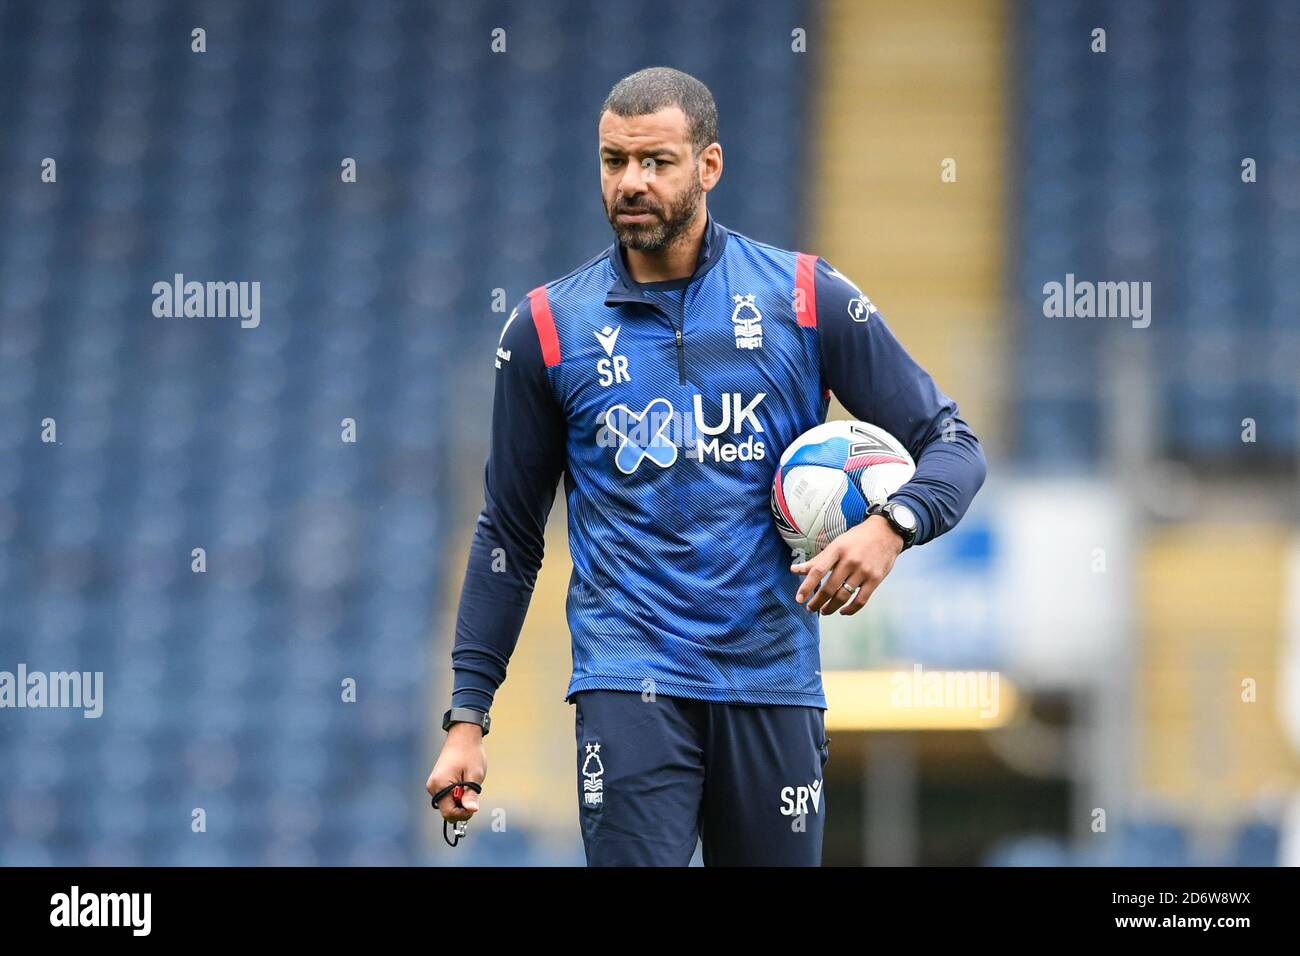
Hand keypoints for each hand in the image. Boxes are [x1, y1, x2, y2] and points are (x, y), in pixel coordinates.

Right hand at [426, 722, 486, 822]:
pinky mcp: (437, 782)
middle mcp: (433, 786)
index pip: (448, 812)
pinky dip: (456, 794)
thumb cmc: (470, 753)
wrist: (463, 736)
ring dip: (460, 800)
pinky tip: (463, 783)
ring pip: (447, 803)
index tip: (473, 805)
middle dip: (461, 807)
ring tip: (468, 785)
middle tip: (472, 795)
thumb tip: (472, 810)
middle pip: (447, 810)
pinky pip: (447, 796)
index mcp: (440, 785)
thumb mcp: (474, 775)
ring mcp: (434, 784)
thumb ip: (471, 794)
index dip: (462, 813)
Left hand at [790, 514, 904, 615]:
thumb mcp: (836, 544)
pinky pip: (861, 600)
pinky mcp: (875, 579)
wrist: (886, 532)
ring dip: (831, 607)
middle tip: (810, 608)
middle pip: (830, 587)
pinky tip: (842, 611)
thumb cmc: (857, 539)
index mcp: (837, 549)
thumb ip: (817, 560)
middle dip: (817, 601)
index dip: (807, 586)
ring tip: (824, 611)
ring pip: (843, 596)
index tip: (799, 598)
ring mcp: (863, 571)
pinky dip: (850, 609)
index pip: (818, 570)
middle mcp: (850, 560)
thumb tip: (794, 570)